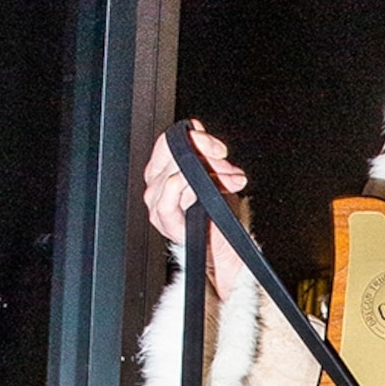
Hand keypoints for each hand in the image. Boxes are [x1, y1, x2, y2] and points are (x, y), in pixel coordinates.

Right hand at [143, 123, 249, 297]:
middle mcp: (156, 183)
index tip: (219, 148)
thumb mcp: (217, 176)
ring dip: (204, 175)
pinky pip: (166, 199)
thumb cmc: (216, 213)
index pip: (169, 141)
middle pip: (172, 155)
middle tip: (226, 166)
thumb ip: (212, 157)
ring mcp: (157, 201)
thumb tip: (213, 147)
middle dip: (205, 157)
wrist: (221, 247)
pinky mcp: (163, 219)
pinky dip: (184, 190)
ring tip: (228, 182)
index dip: (195, 139)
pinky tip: (202, 191)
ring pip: (172, 174)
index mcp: (164, 168)